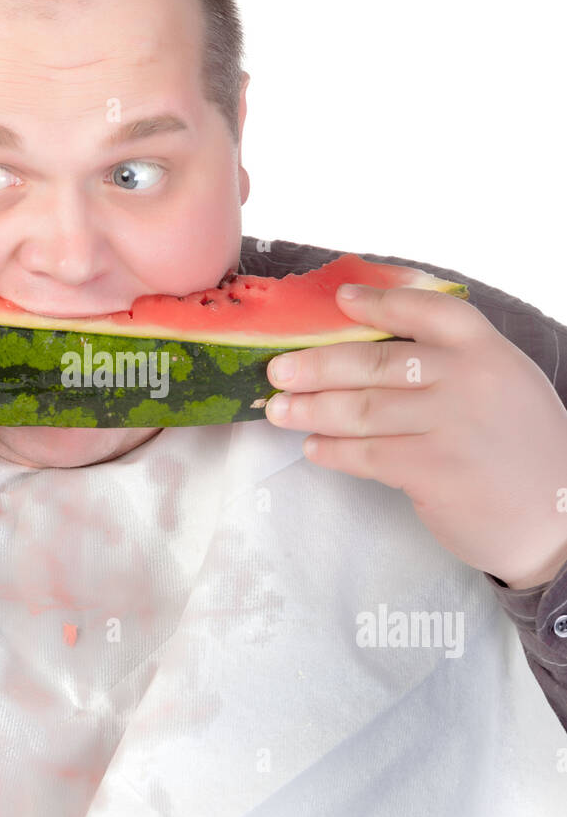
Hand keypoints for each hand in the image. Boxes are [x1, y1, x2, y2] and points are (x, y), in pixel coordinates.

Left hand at [263, 283, 566, 588]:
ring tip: (278, 410)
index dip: (380, 302)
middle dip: (317, 365)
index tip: (341, 299)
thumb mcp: (503, 385)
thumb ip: (454, 362)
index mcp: (487, 350)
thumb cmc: (519, 449)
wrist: (560, 517)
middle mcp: (470, 380)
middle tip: (278, 369)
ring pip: (363, 410)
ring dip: (312, 409)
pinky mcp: (435, 472)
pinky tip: (314, 448)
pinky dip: (334, 451)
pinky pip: (368, 455)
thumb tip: (372, 341)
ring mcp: (452, 426)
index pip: (427, 310)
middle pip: (376, 362)